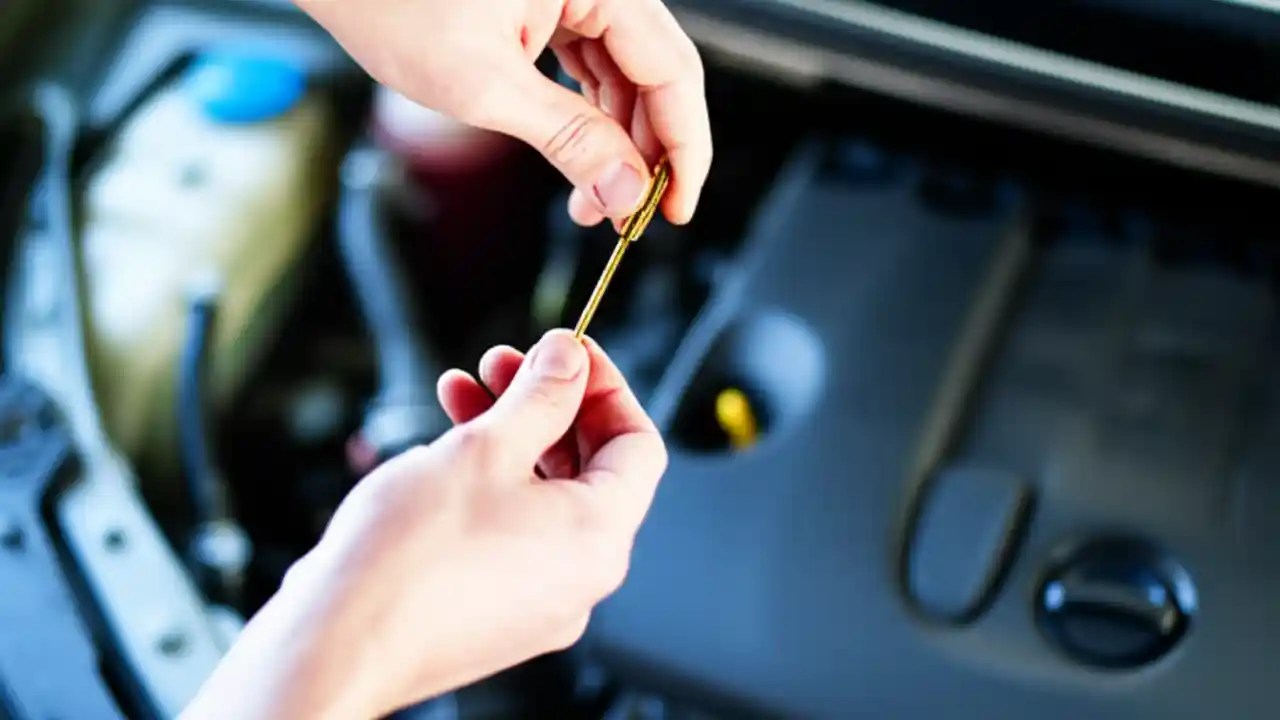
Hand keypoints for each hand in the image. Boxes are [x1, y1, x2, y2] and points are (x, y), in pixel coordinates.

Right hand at [181, 330, 667, 718]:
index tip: (568, 353)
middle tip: (503, 364)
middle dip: (546, 406)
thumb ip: (541, 395)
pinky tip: (443, 453)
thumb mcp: (486, 446)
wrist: (335, 643)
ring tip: (459, 393)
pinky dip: (488, 484)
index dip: (604, 387)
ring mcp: (537, 601)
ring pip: (542, 497)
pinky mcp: (494, 613)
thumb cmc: (407, 559)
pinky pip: (511, 533)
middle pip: (589, 468)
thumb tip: (570, 359)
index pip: (638, 444)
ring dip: (508, 436)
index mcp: (599, 538)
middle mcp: (579, 578)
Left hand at [294, 0, 712, 225]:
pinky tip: (582, 155)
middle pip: (656, 74)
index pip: (672, 71)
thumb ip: (568, 139)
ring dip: (619, 139)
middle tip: (630, 213)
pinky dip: (592, 114)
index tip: (674, 207)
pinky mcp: (552, 2)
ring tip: (597, 198)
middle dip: (647, 151)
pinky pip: (594, 62)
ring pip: (627, 74)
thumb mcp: (485, 85)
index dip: (683, 148)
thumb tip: (623, 190)